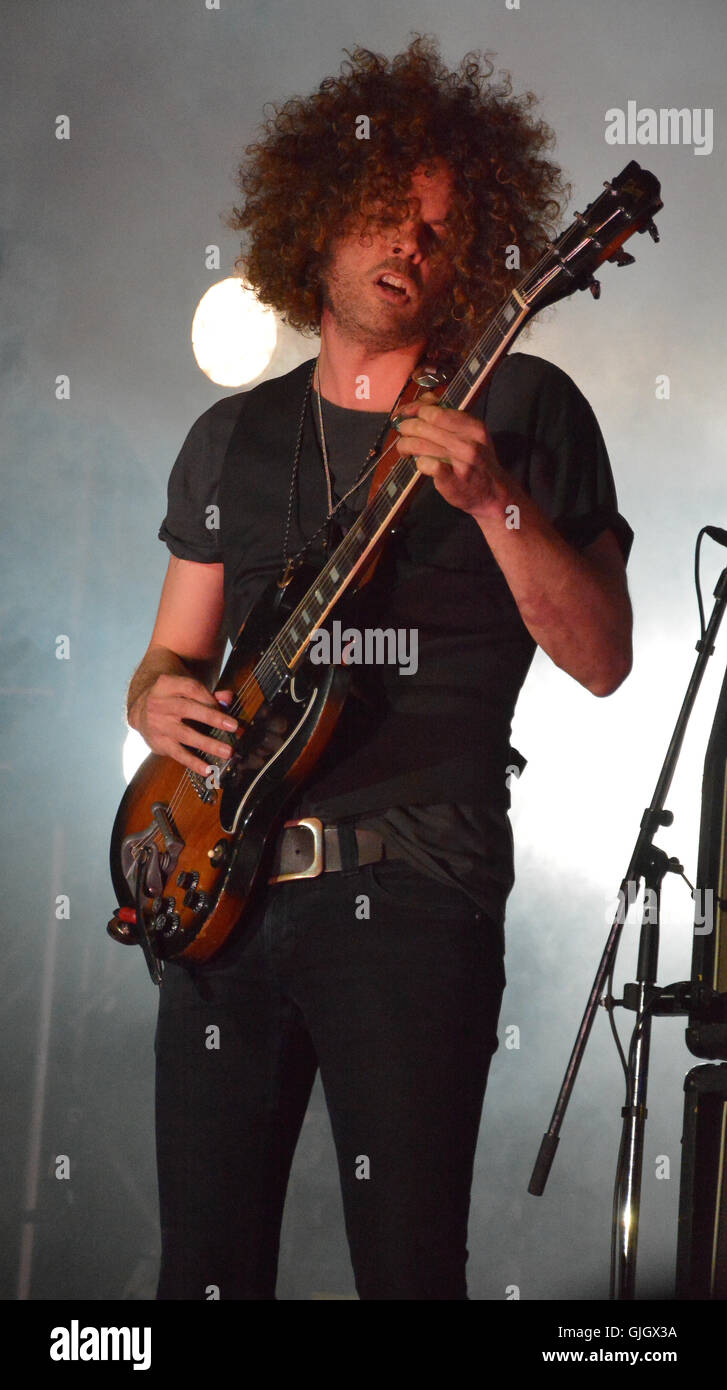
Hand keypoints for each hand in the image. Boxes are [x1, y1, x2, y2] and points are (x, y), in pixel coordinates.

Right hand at [130, 677, 289, 777]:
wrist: (142, 710)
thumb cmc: (172, 698)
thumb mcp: (185, 690)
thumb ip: (209, 694)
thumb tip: (228, 698)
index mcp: (166, 684)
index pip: (191, 688)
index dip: (210, 698)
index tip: (225, 706)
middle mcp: (158, 704)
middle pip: (187, 709)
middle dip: (212, 718)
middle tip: (233, 726)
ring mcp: (157, 725)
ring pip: (184, 734)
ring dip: (208, 743)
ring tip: (226, 751)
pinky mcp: (158, 743)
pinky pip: (178, 754)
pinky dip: (193, 762)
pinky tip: (207, 769)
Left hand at [394, 391, 503, 517]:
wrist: (493, 494)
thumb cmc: (477, 463)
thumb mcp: (472, 436)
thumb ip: (449, 419)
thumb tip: (420, 405)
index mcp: (474, 427)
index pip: (436, 411)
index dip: (416, 411)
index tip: (407, 415)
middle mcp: (469, 443)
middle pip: (425, 425)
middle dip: (407, 427)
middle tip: (403, 432)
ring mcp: (461, 462)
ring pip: (420, 444)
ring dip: (405, 445)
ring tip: (405, 449)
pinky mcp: (451, 480)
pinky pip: (425, 464)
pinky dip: (418, 462)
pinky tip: (419, 463)